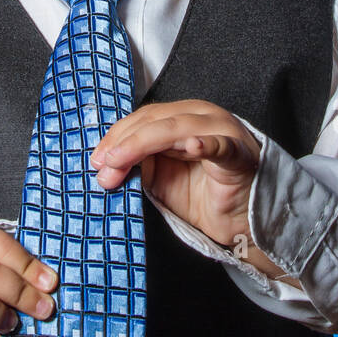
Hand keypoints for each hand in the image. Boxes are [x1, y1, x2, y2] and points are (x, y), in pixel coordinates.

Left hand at [90, 99, 262, 252]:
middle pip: (154, 120)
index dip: (116, 136)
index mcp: (183, 117)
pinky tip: (191, 147)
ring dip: (142, 144)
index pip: (143, 117)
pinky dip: (205, 144)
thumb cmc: (203, 193)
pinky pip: (220, 146)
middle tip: (103, 169)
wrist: (241, 220)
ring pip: (176, 128)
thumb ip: (137, 164)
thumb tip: (105, 165)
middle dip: (123, 144)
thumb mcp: (160, 178)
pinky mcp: (238, 154)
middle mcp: (201, 116)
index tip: (96, 160)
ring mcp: (222, 131)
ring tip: (120, 162)